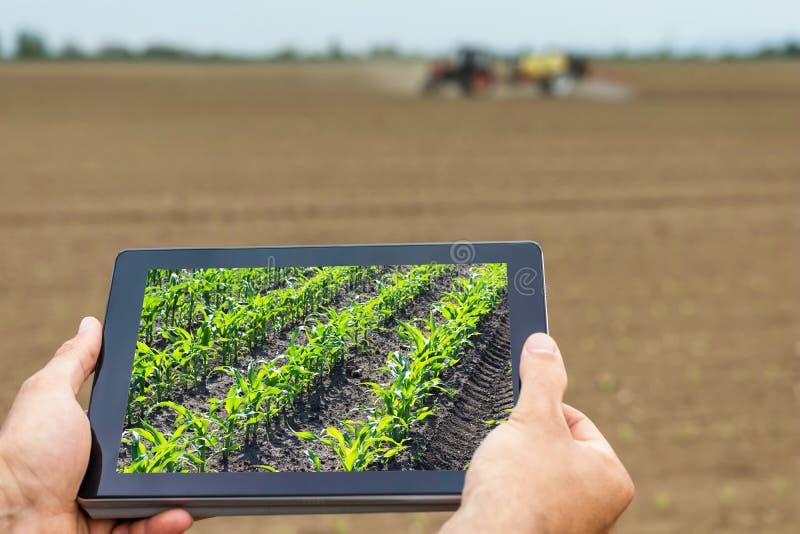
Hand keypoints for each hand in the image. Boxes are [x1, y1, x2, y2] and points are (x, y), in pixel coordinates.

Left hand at [0, 317, 192, 533]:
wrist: (11, 521)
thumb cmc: (26, 452)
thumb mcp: (51, 395)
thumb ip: (75, 361)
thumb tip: (91, 323)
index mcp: (84, 435)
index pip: (130, 418)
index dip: (157, 408)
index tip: (187, 395)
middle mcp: (93, 470)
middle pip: (147, 458)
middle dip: (178, 453)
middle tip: (206, 442)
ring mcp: (102, 503)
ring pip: (153, 495)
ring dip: (179, 493)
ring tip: (202, 484)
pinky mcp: (109, 532)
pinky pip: (146, 527)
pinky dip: (166, 521)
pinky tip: (182, 513)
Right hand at [441, 333, 633, 533]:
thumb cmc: (518, 486)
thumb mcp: (533, 418)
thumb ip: (542, 377)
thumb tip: (544, 343)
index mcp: (611, 479)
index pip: (577, 423)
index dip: (543, 412)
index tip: (521, 417)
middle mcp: (599, 511)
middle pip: (556, 451)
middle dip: (528, 444)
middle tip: (507, 447)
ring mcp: (570, 529)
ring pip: (537, 480)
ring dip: (516, 471)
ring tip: (500, 474)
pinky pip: (524, 506)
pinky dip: (508, 497)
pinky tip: (496, 497)